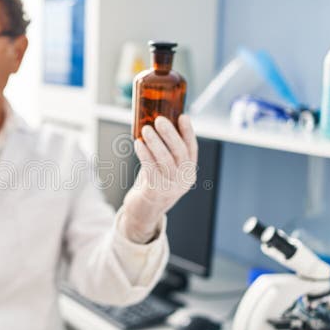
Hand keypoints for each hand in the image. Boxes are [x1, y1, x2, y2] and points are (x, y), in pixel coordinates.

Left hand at [122, 115, 198, 242]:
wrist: (143, 212)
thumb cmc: (151, 184)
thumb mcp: (163, 168)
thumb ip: (164, 151)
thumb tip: (155, 125)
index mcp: (189, 172)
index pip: (192, 149)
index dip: (188, 132)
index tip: (182, 116)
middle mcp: (184, 180)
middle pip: (179, 153)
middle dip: (170, 134)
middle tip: (159, 120)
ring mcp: (171, 187)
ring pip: (165, 160)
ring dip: (155, 142)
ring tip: (146, 129)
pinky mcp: (156, 192)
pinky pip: (151, 169)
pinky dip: (144, 154)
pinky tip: (138, 144)